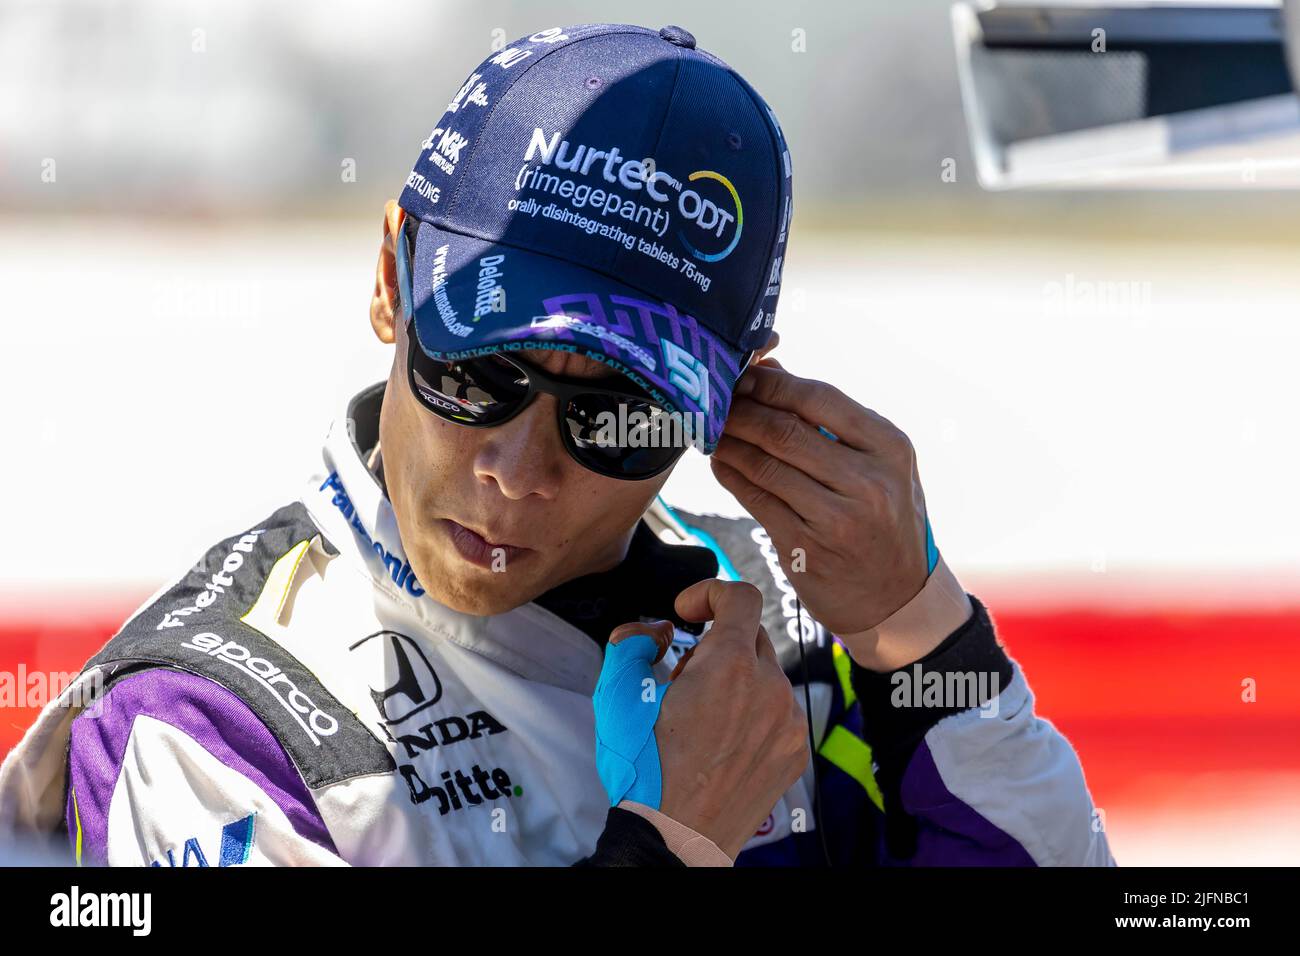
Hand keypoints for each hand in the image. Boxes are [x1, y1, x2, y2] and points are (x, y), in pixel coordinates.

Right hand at [601, 579, 808, 859]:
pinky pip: (778, 710)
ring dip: (737, 679)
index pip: (741, 595)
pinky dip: (754, 711)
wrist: (675, 837)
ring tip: (703, 715)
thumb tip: (658, 631)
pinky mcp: (795, 751)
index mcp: (730, 666)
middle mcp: (770, 688)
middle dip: (717, 643)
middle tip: (684, 676)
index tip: (687, 613)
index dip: (709, 592)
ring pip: (767, 674)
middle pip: (751, 635)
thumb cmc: (645, 771)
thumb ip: (633, 644)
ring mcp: (787, 722)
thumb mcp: (618, 696)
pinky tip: (723, 740)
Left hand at [712, 359, 929, 638]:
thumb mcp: (879, 464)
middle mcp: (869, 481)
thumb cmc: (884, 518)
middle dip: (741, 410)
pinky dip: (731, 476)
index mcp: (890, 447)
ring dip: (729, 442)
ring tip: (711, 429)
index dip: (772, 383)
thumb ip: (830, 419)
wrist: (898, 598)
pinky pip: (756, 500)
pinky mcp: (805, 549)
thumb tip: (770, 368)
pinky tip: (720, 462)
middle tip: (714, 400)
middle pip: (786, 431)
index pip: (820, 398)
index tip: (743, 375)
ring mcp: (837, 519)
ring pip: (765, 465)